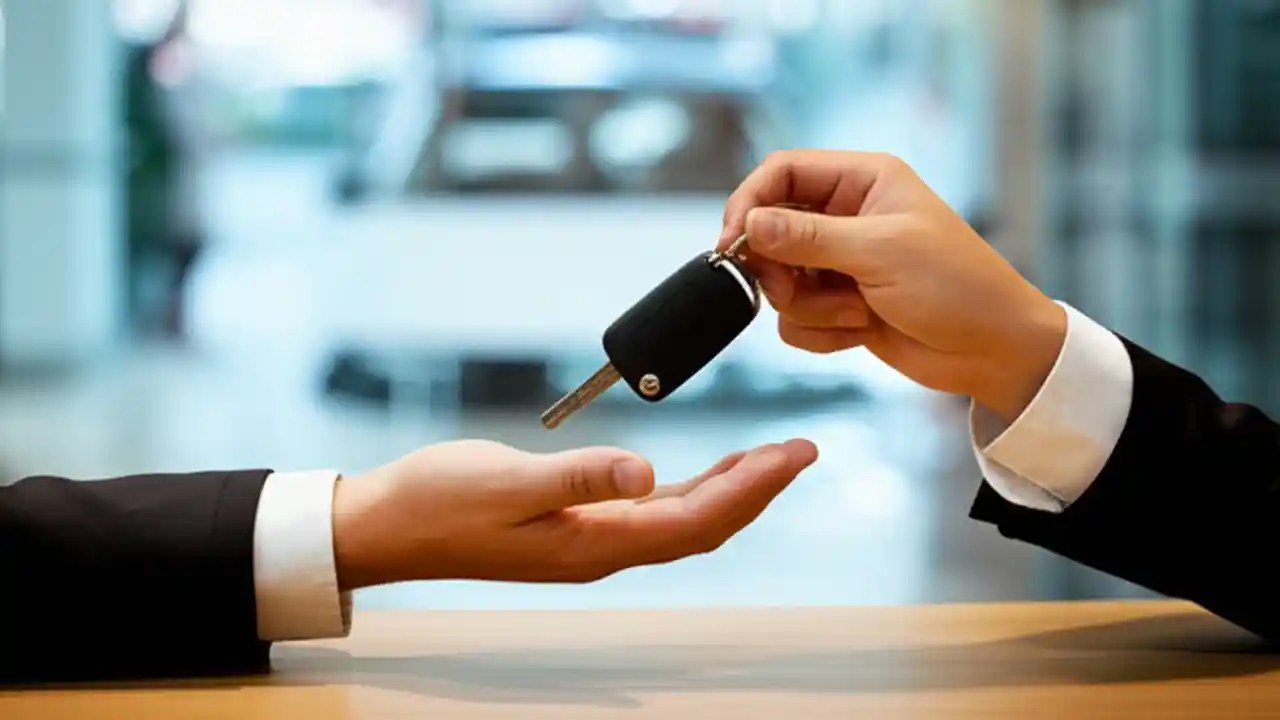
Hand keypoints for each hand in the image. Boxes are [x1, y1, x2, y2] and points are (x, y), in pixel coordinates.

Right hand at [332, 438, 816, 588]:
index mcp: (593, 543)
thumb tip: (648, 471)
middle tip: (804, 450)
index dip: (752, 489)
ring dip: (733, 490)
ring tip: (774, 458)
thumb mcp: (505, 483)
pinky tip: (710, 470)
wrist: (390, 525)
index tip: (794, 454)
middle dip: (759, 489)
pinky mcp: (578, 522)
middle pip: (703, 525)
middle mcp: (603, 549)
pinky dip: (695, 489)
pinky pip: (657, 512)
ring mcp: (591, 539)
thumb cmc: (438, 502)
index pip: (695, 520)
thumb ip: (577, 476)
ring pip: (685, 520)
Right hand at [719, 150, 1066, 420]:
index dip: (750, 202)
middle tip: (791, 289)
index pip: (782, 172)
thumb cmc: (959, 287)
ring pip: (779, 281)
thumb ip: (809, 237)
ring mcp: (841, 263)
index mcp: (864, 180)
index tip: (734, 242)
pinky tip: (861, 331)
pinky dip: (821, 332)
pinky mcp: (839, 305)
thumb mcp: (881, 252)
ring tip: (856, 312)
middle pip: (770, 230)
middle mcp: (847, 216)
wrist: (994, 351)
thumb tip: (751, 224)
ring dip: (810, 306)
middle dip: (779, 268)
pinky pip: (795, 318)